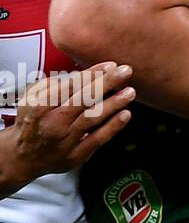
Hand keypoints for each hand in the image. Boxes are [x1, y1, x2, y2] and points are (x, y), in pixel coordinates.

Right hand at [1, 62, 134, 187]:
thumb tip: (81, 73)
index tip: (110, 65)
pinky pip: (97, 139)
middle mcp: (52, 123)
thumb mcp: (32, 98)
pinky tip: (126, 114)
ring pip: (92, 119)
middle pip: (82, 100)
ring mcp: (64, 141)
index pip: (68, 86)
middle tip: (126, 71)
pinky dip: (113, 127)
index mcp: (39, 106)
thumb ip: (53, 83)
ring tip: (130, 91)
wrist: (23, 157)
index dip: (91, 74)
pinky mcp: (75, 156)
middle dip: (106, 83)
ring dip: (113, 104)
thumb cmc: (33, 120)